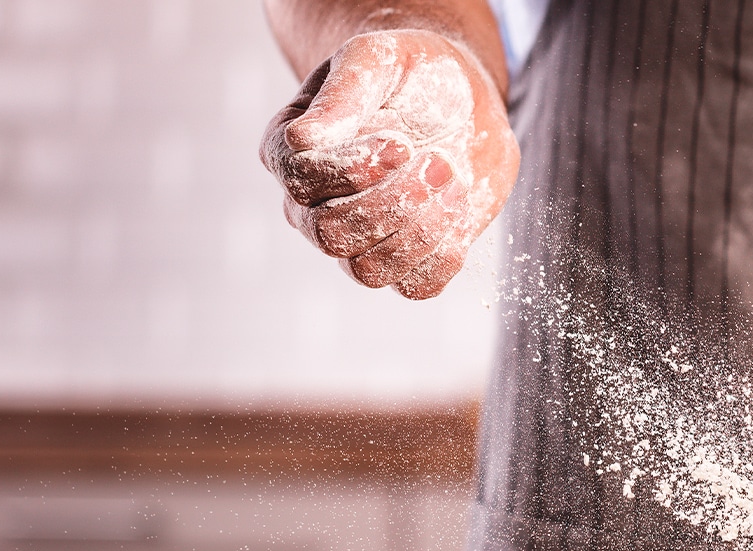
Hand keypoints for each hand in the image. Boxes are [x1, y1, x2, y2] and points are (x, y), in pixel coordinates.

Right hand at [259, 29, 519, 298]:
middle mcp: (312, 207)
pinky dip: (444, 254)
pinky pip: (417, 287)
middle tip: (437, 162)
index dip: (353, 170)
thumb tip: (303, 139)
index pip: (300, 181)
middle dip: (392, 202)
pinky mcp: (407, 264)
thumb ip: (344, 94)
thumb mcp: (377, 61)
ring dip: (421, 229)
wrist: (461, 99)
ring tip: (452, 179)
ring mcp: (358, 242)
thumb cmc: (409, 73)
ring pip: (369, 271)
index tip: (400, 143)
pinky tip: (458, 209)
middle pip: (330, 234)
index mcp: (291, 153)